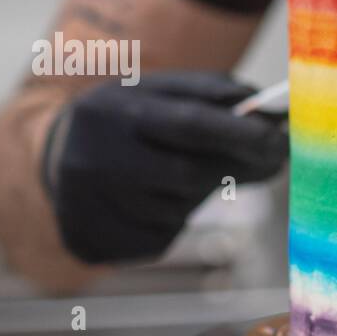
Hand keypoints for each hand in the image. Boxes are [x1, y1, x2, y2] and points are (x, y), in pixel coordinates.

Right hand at [41, 71, 286, 263]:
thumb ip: (211, 95)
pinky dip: (172, 219)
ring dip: (199, 193)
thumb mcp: (155, 92)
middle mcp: (95, 161)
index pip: (189, 124)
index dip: (241, 135)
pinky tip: (152, 202)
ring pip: (179, 209)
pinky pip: (162, 236)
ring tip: (183, 173)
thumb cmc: (127, 121)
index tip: (280, 139)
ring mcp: (91, 207)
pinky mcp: (96, 243)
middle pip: (190, 174)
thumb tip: (271, 116)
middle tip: (274, 160)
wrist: (56, 159)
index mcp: (111, 111)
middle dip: (239, 168)